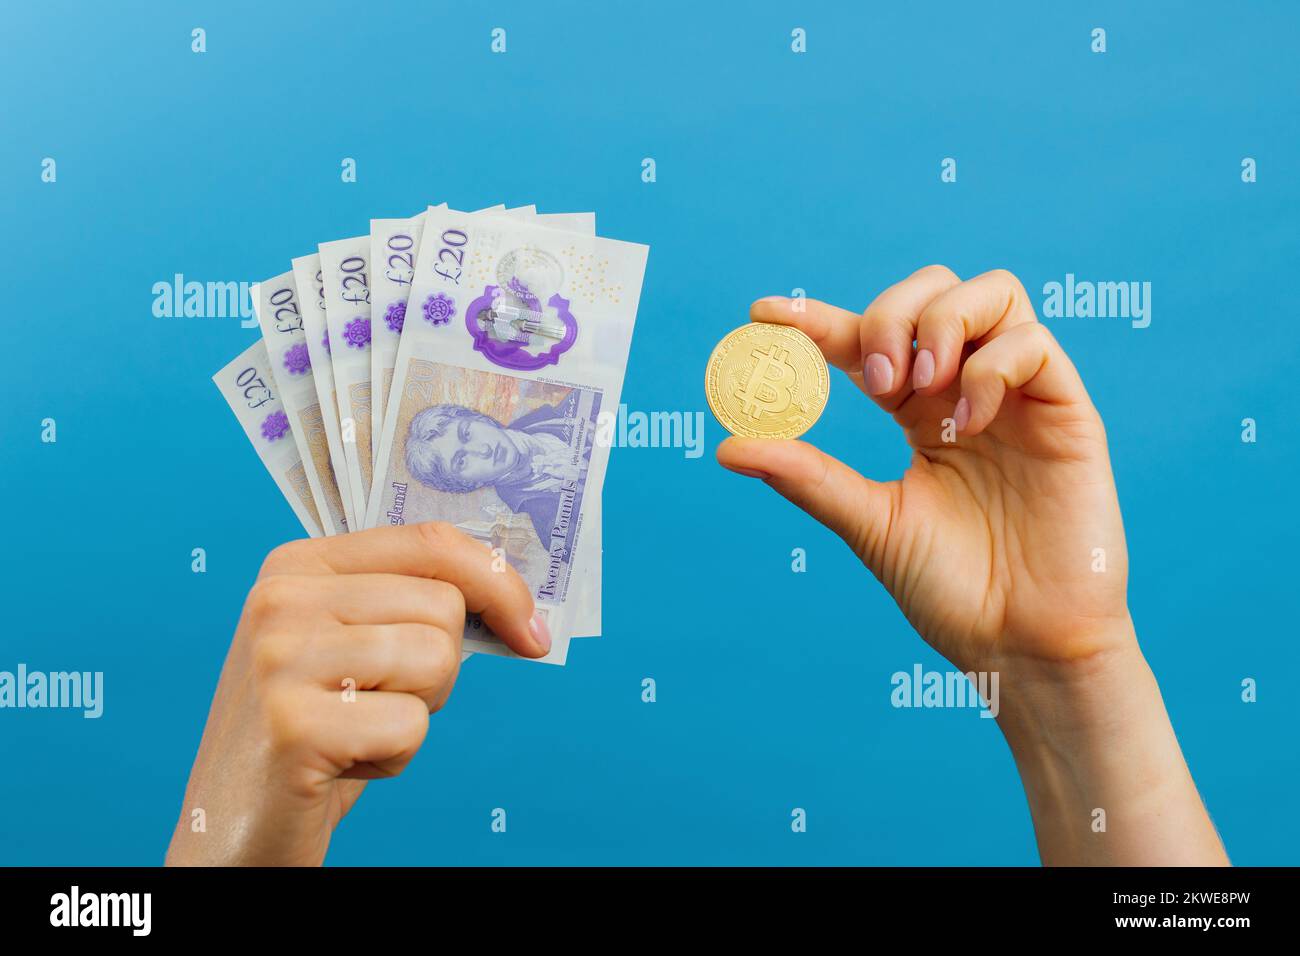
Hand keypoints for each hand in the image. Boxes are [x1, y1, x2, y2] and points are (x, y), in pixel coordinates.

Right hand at [165, 522, 549, 866]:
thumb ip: (409, 602)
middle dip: (440, 669)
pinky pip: (412, 726)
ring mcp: (280, 658)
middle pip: (443, 608)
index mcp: (298, 564)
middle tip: (380, 703)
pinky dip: (396, 758)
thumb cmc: (314, 732)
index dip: (499, 582)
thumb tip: (517, 600)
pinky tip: (344, 765)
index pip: (430, 542)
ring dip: (417, 713)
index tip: (532, 630)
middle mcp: (280, 598)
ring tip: (358, 731)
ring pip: (437, 661)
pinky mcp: (293, 725)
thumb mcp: (351, 645)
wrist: (232, 828)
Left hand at [720, 266, 1126, 674]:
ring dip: (940, 323)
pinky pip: (1035, 343)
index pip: (868, 341)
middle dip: (890, 314)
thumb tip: (728, 445)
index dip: (817, 318)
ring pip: (992, 293)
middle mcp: (968, 393)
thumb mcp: (869, 523)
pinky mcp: (1069, 414)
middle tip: (871, 382)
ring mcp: (1020, 398)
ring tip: (915, 389)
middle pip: (934, 290)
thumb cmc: (951, 590)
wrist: (1020, 647)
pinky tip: (966, 422)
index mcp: (920, 414)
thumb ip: (808, 476)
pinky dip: (989, 366)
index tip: (762, 313)